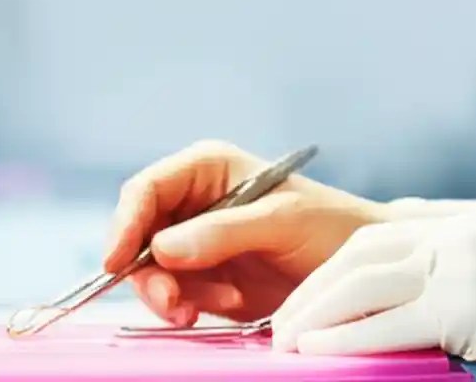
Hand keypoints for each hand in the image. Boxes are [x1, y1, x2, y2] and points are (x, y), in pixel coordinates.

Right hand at [103, 140, 386, 325]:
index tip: (117, 262)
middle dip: (148, 274)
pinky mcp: (204, 277)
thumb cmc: (330, 225)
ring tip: (206, 306)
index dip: (124, 223)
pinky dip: (187, 305)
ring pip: (149, 271)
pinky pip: (173, 294)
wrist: (358, 265)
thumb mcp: (282, 221)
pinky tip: (226, 303)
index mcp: (208, 169)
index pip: (146, 190)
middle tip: (174, 303)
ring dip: (169, 295)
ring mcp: (196, 242)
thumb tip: (162, 247)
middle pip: (137, 236)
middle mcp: (194, 203)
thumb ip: (224, 232)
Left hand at [270, 215, 475, 361]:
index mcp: (458, 227)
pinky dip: (348, 337)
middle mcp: (459, 237)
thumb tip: (353, 311)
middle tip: (279, 329)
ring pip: (367, 284)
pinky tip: (318, 350)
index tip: (296, 306)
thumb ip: (427, 285)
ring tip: (288, 342)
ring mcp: (465, 267)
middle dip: (312, 294)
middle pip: (361, 256)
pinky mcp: (469, 305)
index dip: (327, 275)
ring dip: (317, 314)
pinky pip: (392, 322)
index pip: (373, 242)